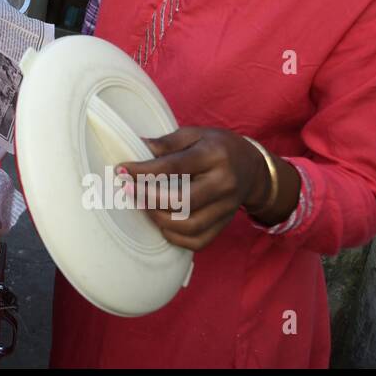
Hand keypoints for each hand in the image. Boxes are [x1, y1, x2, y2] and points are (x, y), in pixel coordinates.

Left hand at [119, 127, 268, 250]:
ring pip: (190, 226)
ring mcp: (227, 208)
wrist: (253, 167)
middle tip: (129, 191)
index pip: (174, 167)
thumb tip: (138, 145)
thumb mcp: (195, 133)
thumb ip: (168, 142)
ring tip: (144, 206)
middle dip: (149, 198)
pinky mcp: (225, 224)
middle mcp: (224, 184)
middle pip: (182, 201)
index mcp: (214, 156)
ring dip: (160, 219)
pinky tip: (161, 223)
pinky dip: (176, 238)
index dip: (144, 171)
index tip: (121, 170)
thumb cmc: (217, 146)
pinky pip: (199, 241)